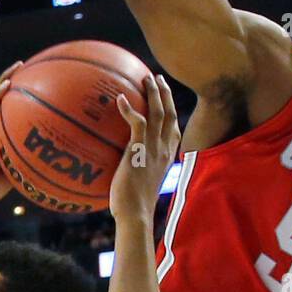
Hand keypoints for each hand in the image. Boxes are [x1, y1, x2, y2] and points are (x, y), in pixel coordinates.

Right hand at [0, 63, 21, 207]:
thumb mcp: (15, 172)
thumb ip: (28, 162)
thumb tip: (52, 162)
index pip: (5, 107)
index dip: (16, 92)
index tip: (32, 79)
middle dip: (11, 78)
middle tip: (27, 64)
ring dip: (5, 79)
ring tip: (19, 66)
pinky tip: (8, 85)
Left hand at [109, 74, 178, 227]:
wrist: (136, 214)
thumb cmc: (134, 206)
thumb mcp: (139, 184)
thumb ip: (135, 169)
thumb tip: (118, 166)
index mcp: (167, 156)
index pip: (173, 128)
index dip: (170, 109)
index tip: (164, 96)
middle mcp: (164, 149)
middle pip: (170, 113)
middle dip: (165, 93)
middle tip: (156, 77)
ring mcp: (154, 149)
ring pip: (159, 112)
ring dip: (153, 93)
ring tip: (146, 77)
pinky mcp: (140, 151)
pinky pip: (137, 123)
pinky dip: (129, 109)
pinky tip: (120, 98)